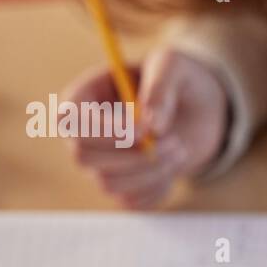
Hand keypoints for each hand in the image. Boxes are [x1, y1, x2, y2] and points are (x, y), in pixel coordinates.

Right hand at [61, 48, 228, 208]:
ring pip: (108, 183)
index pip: (68, 120)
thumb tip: (152, 125)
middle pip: (83, 157)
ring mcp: (102, 164)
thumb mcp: (173, 64)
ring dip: (151, 172)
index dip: (102, 130)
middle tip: (175, 141)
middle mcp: (85, 134)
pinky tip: (173, 168)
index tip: (144, 130)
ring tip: (180, 149)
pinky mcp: (124, 186)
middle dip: (133, 155)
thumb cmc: (177, 79)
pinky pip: (130, 202)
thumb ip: (161, 85)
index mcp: (84, 97)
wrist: (199, 108)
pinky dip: (157, 189)